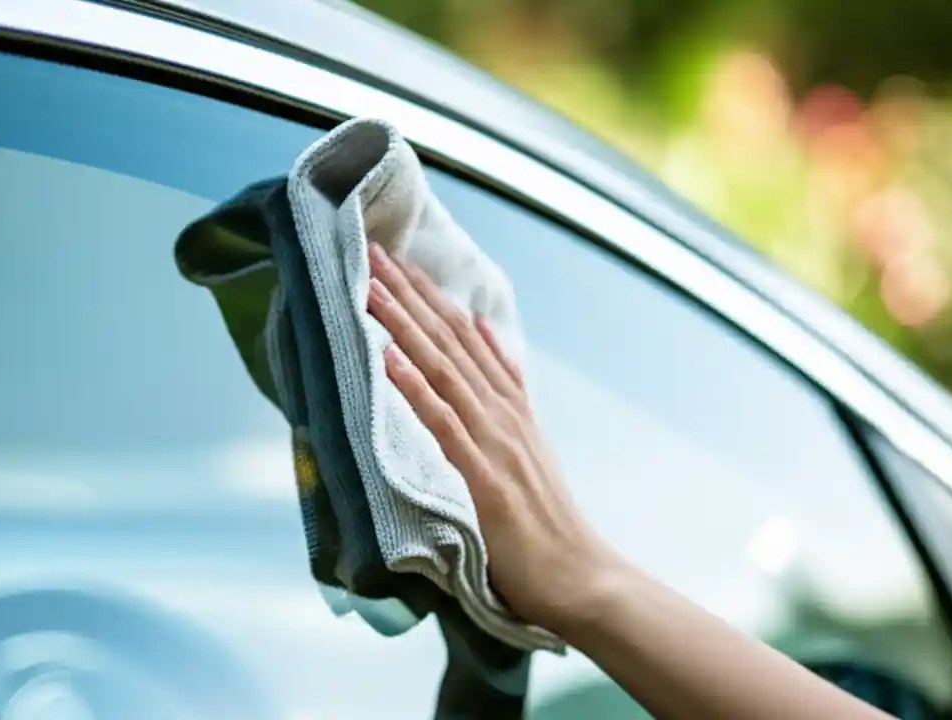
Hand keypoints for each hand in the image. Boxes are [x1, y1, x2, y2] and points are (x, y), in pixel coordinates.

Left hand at [365, 243, 615, 632]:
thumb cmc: (548, 520)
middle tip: (370, 249)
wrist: (581, 575)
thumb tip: (487, 334)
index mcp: (510, 404)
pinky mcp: (483, 475)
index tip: (396, 260)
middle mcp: (503, 411)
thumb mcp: (531, 443)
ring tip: (370, 286)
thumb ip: (509, 389)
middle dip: (408, 292)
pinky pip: (442, 422)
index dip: (429, 295)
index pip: (465, 335)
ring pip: (442, 368)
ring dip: (403, 324)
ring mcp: (495, 440)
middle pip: (449, 338)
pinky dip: (413, 386)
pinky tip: (387, 357)